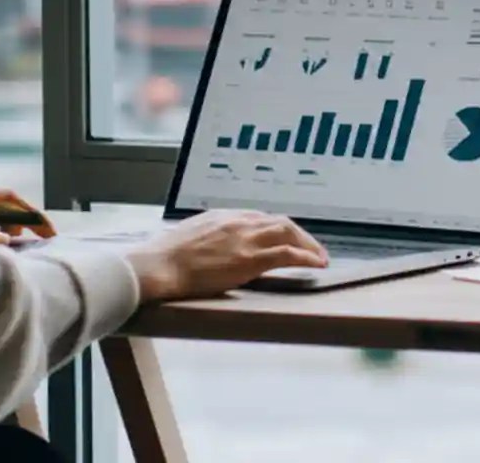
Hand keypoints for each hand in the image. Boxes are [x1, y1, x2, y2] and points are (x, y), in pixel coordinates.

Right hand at [124, 210, 328, 301]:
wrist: (159, 265)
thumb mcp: (191, 235)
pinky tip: (317, 263)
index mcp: (224, 215)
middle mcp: (238, 221)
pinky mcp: (250, 259)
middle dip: (300, 234)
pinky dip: (306, 256)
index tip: (288, 238)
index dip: (279, 228)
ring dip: (309, 245)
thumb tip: (215, 244)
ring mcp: (245, 239)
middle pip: (280, 222)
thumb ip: (209, 235)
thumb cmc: (167, 256)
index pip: (261, 217)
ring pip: (288, 233)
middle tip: (312, 248)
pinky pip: (287, 254)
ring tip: (320, 257)